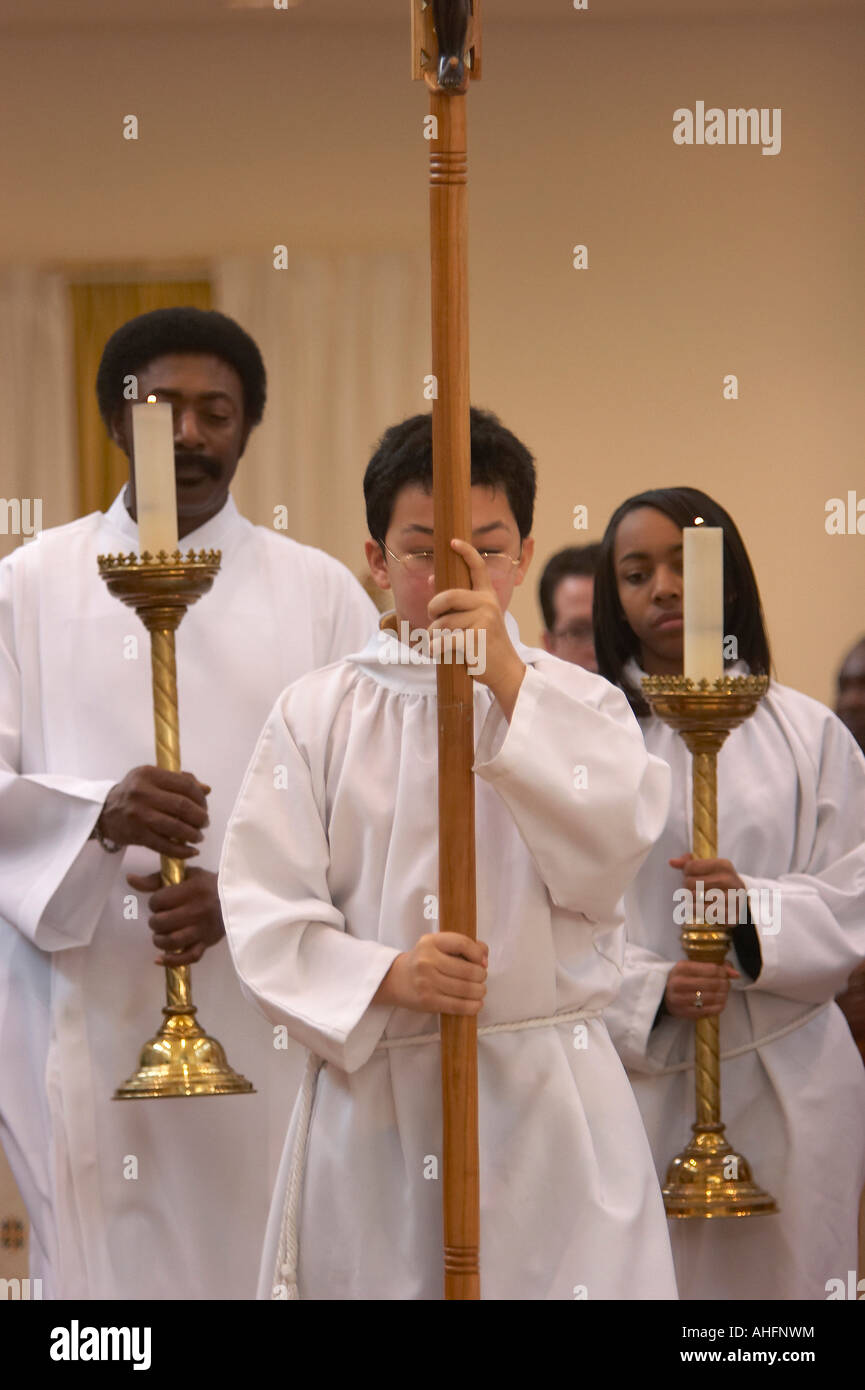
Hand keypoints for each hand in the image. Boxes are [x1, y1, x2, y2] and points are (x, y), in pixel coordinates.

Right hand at [99, 766, 209, 857]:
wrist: (104, 812)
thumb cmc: (133, 793)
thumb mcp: (152, 778)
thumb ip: (179, 780)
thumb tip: (206, 789)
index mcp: (149, 774)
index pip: (185, 784)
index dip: (200, 797)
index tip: (204, 806)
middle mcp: (143, 792)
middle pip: (182, 806)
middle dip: (200, 817)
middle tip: (204, 823)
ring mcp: (139, 814)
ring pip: (176, 826)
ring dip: (193, 834)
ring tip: (199, 837)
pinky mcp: (137, 834)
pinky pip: (165, 845)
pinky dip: (181, 851)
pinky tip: (191, 851)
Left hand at [126, 867, 224, 965]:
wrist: (238, 898)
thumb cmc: (207, 884)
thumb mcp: (185, 875)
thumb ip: (156, 879)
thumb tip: (129, 879)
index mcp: (192, 890)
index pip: (159, 900)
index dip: (155, 902)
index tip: (161, 901)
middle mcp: (198, 910)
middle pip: (162, 922)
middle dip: (155, 921)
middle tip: (161, 918)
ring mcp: (203, 929)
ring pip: (172, 941)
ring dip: (159, 939)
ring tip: (160, 934)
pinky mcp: (207, 943)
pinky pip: (188, 957)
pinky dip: (171, 961)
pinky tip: (159, 958)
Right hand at [373, 933, 487, 1015]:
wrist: (396, 979)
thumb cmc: (423, 961)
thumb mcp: (437, 945)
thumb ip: (463, 945)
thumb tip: (484, 957)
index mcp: (430, 942)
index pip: (462, 943)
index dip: (478, 953)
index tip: (483, 961)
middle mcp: (427, 961)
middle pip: (468, 970)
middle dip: (481, 975)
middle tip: (481, 977)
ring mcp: (427, 982)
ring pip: (466, 989)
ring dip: (479, 991)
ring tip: (479, 990)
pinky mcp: (428, 1001)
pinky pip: (458, 1006)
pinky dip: (472, 1006)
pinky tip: (476, 1003)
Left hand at [426, 539, 525, 719]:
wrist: (505, 670)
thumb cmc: (485, 644)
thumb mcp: (477, 618)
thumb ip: (457, 602)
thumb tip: (431, 579)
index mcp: (487, 597)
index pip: (478, 568)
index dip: (466, 552)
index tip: (453, 542)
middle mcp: (487, 604)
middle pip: (446, 598)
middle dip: (433, 610)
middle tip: (433, 619)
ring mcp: (483, 621)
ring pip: (442, 624)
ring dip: (434, 637)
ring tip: (443, 644)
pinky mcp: (476, 639)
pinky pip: (444, 641)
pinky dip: (435, 650)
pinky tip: (437, 654)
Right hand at [664, 960, 739, 1018]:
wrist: (663, 993)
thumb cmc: (683, 978)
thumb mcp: (694, 967)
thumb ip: (716, 967)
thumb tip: (736, 974)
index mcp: (681, 968)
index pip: (711, 969)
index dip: (723, 972)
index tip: (725, 974)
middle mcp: (678, 983)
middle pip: (712, 984)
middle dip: (724, 984)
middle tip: (726, 985)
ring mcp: (679, 999)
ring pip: (711, 998)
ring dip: (722, 996)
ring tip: (723, 993)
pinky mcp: (683, 1012)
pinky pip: (707, 1011)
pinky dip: (718, 1007)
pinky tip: (719, 1003)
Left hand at [670, 854, 747, 921]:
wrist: (742, 899)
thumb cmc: (719, 881)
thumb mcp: (709, 868)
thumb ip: (689, 863)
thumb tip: (672, 862)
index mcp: (724, 865)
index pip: (691, 867)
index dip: (686, 872)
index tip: (690, 875)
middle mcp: (730, 881)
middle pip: (691, 883)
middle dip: (686, 887)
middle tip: (691, 889)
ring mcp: (732, 899)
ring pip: (696, 899)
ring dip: (690, 900)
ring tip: (694, 898)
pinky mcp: (732, 915)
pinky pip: (704, 913)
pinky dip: (697, 911)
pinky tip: (698, 907)